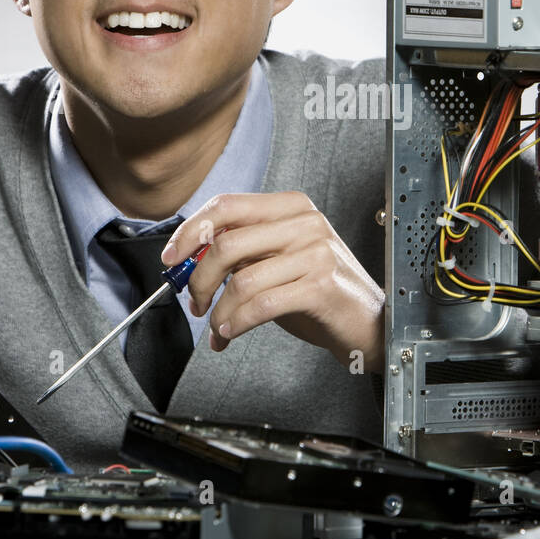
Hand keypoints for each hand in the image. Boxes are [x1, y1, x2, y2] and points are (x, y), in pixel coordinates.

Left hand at [161, 192, 385, 369]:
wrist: (368, 322)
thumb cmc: (319, 291)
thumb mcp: (278, 260)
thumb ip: (243, 251)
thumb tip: (189, 257)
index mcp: (290, 206)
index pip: (226, 206)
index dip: (190, 231)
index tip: (171, 257)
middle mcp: (305, 223)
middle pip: (227, 243)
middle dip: (199, 279)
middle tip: (195, 302)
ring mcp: (316, 253)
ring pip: (241, 279)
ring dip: (219, 311)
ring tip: (217, 327)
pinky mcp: (321, 286)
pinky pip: (261, 305)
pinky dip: (237, 323)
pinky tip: (231, 333)